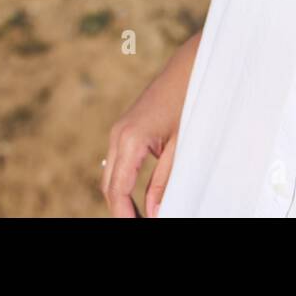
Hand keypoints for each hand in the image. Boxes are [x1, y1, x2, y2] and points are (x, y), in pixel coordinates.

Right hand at [101, 31, 199, 216]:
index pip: (118, 189)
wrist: (186, 69)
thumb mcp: (179, 146)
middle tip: (136, 223)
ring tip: (137, 217)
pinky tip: (136, 198)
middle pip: (108, 186)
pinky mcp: (124, 130)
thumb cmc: (187, 103)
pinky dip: (122, 183)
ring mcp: (118, 132)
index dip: (124, 214)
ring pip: (109, 176)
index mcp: (130, 140)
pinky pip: (115, 163)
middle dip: (119, 210)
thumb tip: (154, 211)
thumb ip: (164, 180)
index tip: (135, 226)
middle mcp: (117, 136)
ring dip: (119, 198)